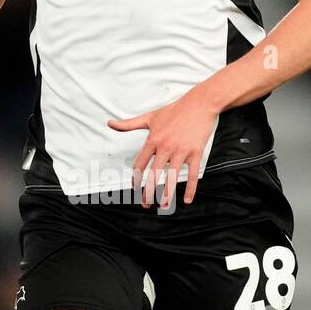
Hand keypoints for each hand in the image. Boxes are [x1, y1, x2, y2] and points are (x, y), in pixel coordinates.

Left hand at [108, 88, 217, 207]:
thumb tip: (110, 123)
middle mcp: (166, 147)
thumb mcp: (150, 117)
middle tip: (146, 204)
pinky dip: (190, 188)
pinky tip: (188, 200)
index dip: (136, 178)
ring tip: (164, 205)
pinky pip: (192, 174)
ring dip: (168, 194)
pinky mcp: (195, 152)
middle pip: (154, 175)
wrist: (199, 104)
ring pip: (172, 177)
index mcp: (153, 140)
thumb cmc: (174, 110)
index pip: (140, 164)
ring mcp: (181, 151)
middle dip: (149, 192)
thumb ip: (129, 124)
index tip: (135, 188)